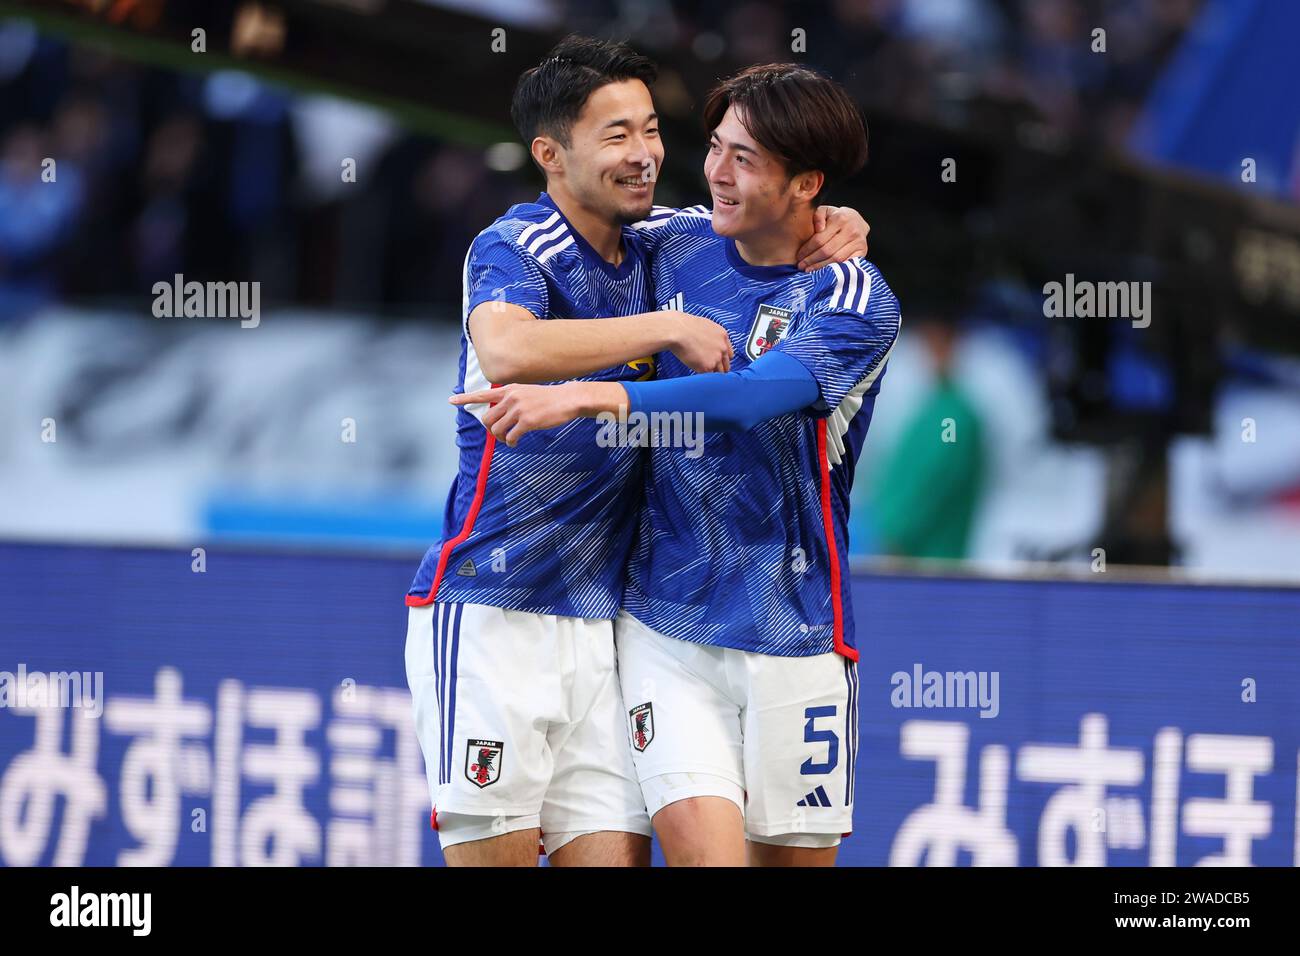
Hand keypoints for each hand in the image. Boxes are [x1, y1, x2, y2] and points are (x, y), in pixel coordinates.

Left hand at [450, 382, 585, 446]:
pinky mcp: (527, 421)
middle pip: (487, 419)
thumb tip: (498, 416)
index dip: (465, 398)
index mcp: (509, 390)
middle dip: (491, 430)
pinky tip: (516, 442)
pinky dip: (511, 443)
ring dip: (501, 438)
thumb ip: (510, 400)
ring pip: (497, 430)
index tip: (451, 401)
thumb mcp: (526, 392)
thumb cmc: (548, 398)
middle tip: (501, 435)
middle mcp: (510, 398)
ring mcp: (518, 409)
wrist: (567, 399)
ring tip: (509, 439)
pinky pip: (510, 437)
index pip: (481, 394)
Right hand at [666, 310, 732, 372]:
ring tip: (699, 367)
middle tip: (708, 367)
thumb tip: (709, 344)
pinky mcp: (707, 367)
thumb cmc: (684, 326)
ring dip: (710, 372)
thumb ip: (712, 336)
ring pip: (718, 372)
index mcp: (723, 336)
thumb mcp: (705, 325)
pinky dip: (702, 373)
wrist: (677, 331)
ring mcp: (716, 358)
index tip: (717, 361)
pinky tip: (694, 367)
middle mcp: (723, 348)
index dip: (722, 358)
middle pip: (726, 365)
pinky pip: (707, 375)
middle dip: (718, 367)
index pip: (729, 354)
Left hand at [796, 205, 869, 270]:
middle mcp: (851, 230)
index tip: (799, 256)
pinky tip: (824, 273)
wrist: (857, 221)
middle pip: (827, 251)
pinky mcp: (863, 251)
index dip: (807, 250)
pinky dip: (834, 270)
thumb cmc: (835, 217)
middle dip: (812, 260)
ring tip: (809, 270)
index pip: (819, 239)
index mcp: (840, 219)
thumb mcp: (825, 211)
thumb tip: (818, 229)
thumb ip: (817, 216)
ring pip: (836, 259)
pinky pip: (846, 264)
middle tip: (801, 266)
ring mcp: (859, 242)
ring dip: (821, 267)